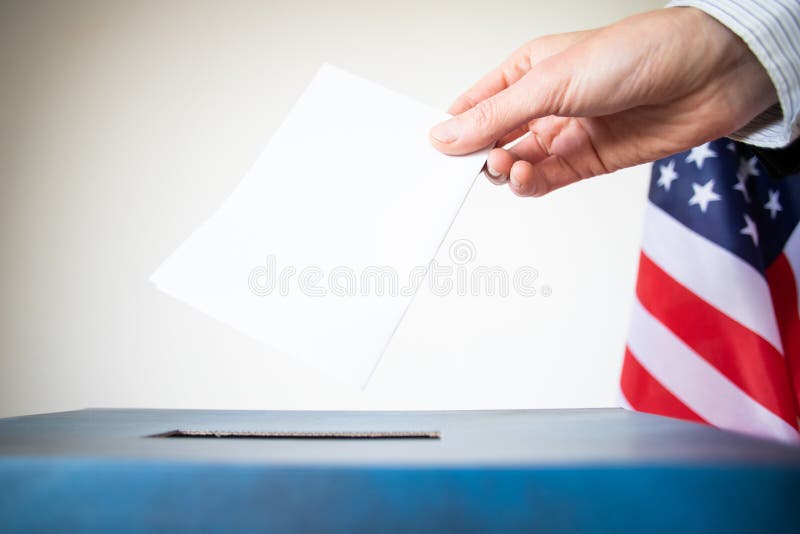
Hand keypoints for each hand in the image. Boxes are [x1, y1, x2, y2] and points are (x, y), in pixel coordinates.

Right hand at [429, 7, 776, 196]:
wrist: (710, 75)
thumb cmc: (637, 54)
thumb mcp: (550, 82)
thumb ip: (496, 116)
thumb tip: (446, 136)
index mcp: (529, 70)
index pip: (478, 105)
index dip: (456, 129)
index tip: (438, 152)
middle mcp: (545, 103)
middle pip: (495, 139)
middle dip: (481, 155)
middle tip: (476, 163)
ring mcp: (567, 133)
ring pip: (520, 164)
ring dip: (508, 172)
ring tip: (509, 168)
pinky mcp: (590, 161)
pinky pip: (548, 181)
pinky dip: (532, 186)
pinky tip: (527, 180)